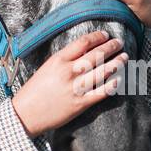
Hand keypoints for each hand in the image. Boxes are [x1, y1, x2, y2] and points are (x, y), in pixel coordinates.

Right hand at [10, 30, 128, 136]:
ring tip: (124, 57)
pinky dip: (111, 85)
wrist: (26, 114)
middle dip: (111, 47)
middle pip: (96, 55)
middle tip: (119, 43)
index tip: (105, 35)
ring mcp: (75, 88)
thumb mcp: (47, 68)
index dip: (97, 37)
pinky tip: (119, 80)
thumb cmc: (34, 90)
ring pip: (102, 72)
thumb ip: (65, 59)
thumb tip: (85, 51)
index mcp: (58, 60)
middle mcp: (68, 72)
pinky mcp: (80, 104)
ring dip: (116, 63)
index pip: (83, 43)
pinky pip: (101, 92)